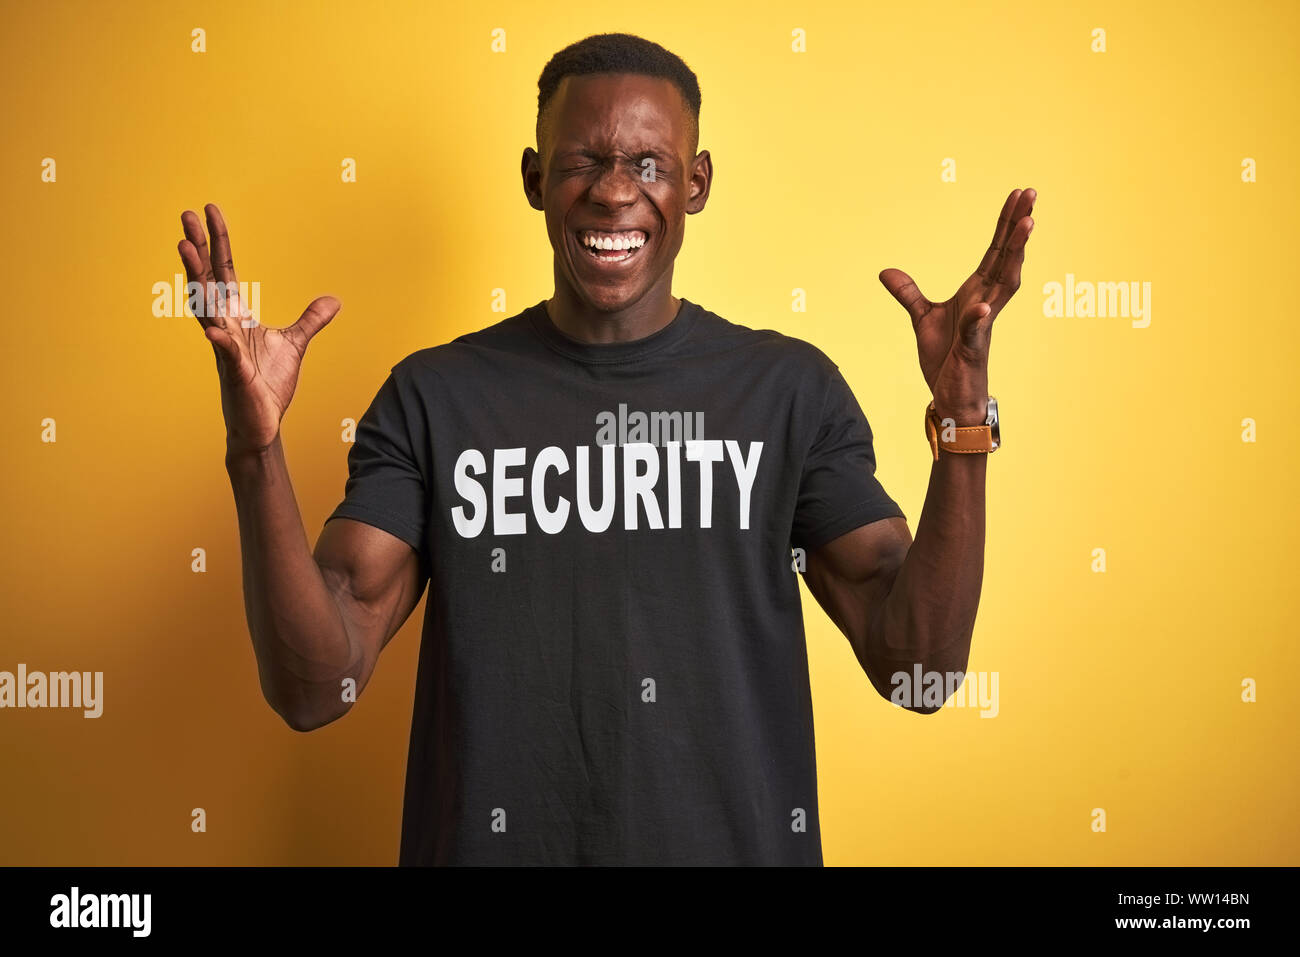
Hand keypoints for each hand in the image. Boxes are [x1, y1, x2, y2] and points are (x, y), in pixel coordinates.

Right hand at [177, 204, 340, 455]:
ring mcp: (225, 349)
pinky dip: (220, 341)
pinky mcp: (236, 374)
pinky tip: (212, 328)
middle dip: (197, 247)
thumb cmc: (268, 384)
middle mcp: (223, 326)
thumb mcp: (294, 344)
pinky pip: (225, 354)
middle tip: (185, 213)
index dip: (218, 241)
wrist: (261, 424)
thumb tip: (333, 300)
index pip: (224, 271)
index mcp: (235, 316)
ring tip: (185, 247)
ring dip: (196, 279)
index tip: (209, 210)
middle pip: (207, 280)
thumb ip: (310, 320)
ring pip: (206, 308)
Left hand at [879, 187, 1034, 423]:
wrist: (950, 396)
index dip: (1005, 223)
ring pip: (1004, 286)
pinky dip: (979, 317)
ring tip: (1027, 226)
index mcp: (976, 292)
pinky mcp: (972, 349)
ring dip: (1015, 256)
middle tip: (1031, 195)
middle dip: (1018, 226)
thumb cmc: (946, 358)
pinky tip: (982, 305)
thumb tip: (886, 271)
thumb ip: (909, 294)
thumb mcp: (922, 319)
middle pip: (1006, 258)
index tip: (1018, 194)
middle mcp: (986, 303)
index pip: (995, 251)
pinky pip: (976, 330)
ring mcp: (983, 325)